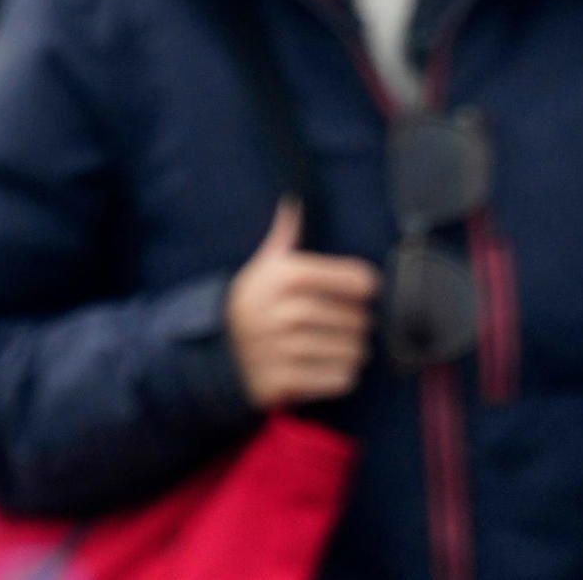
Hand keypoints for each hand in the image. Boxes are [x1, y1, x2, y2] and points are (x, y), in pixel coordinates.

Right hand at [224, 198, 375, 408]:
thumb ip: (284, 236)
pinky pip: (341, 379)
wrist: (217, 350)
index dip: (365, 285)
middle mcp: (288, 310)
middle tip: (347, 322)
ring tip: (340, 345)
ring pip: (353, 351)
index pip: (356, 279)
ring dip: (353, 351)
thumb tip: (291, 202)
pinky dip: (342, 375)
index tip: (364, 289)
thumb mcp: (263, 265)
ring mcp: (287, 348)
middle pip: (358, 319)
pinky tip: (329, 366)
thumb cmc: (252, 303)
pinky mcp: (286, 381)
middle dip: (359, 323)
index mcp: (288, 275)